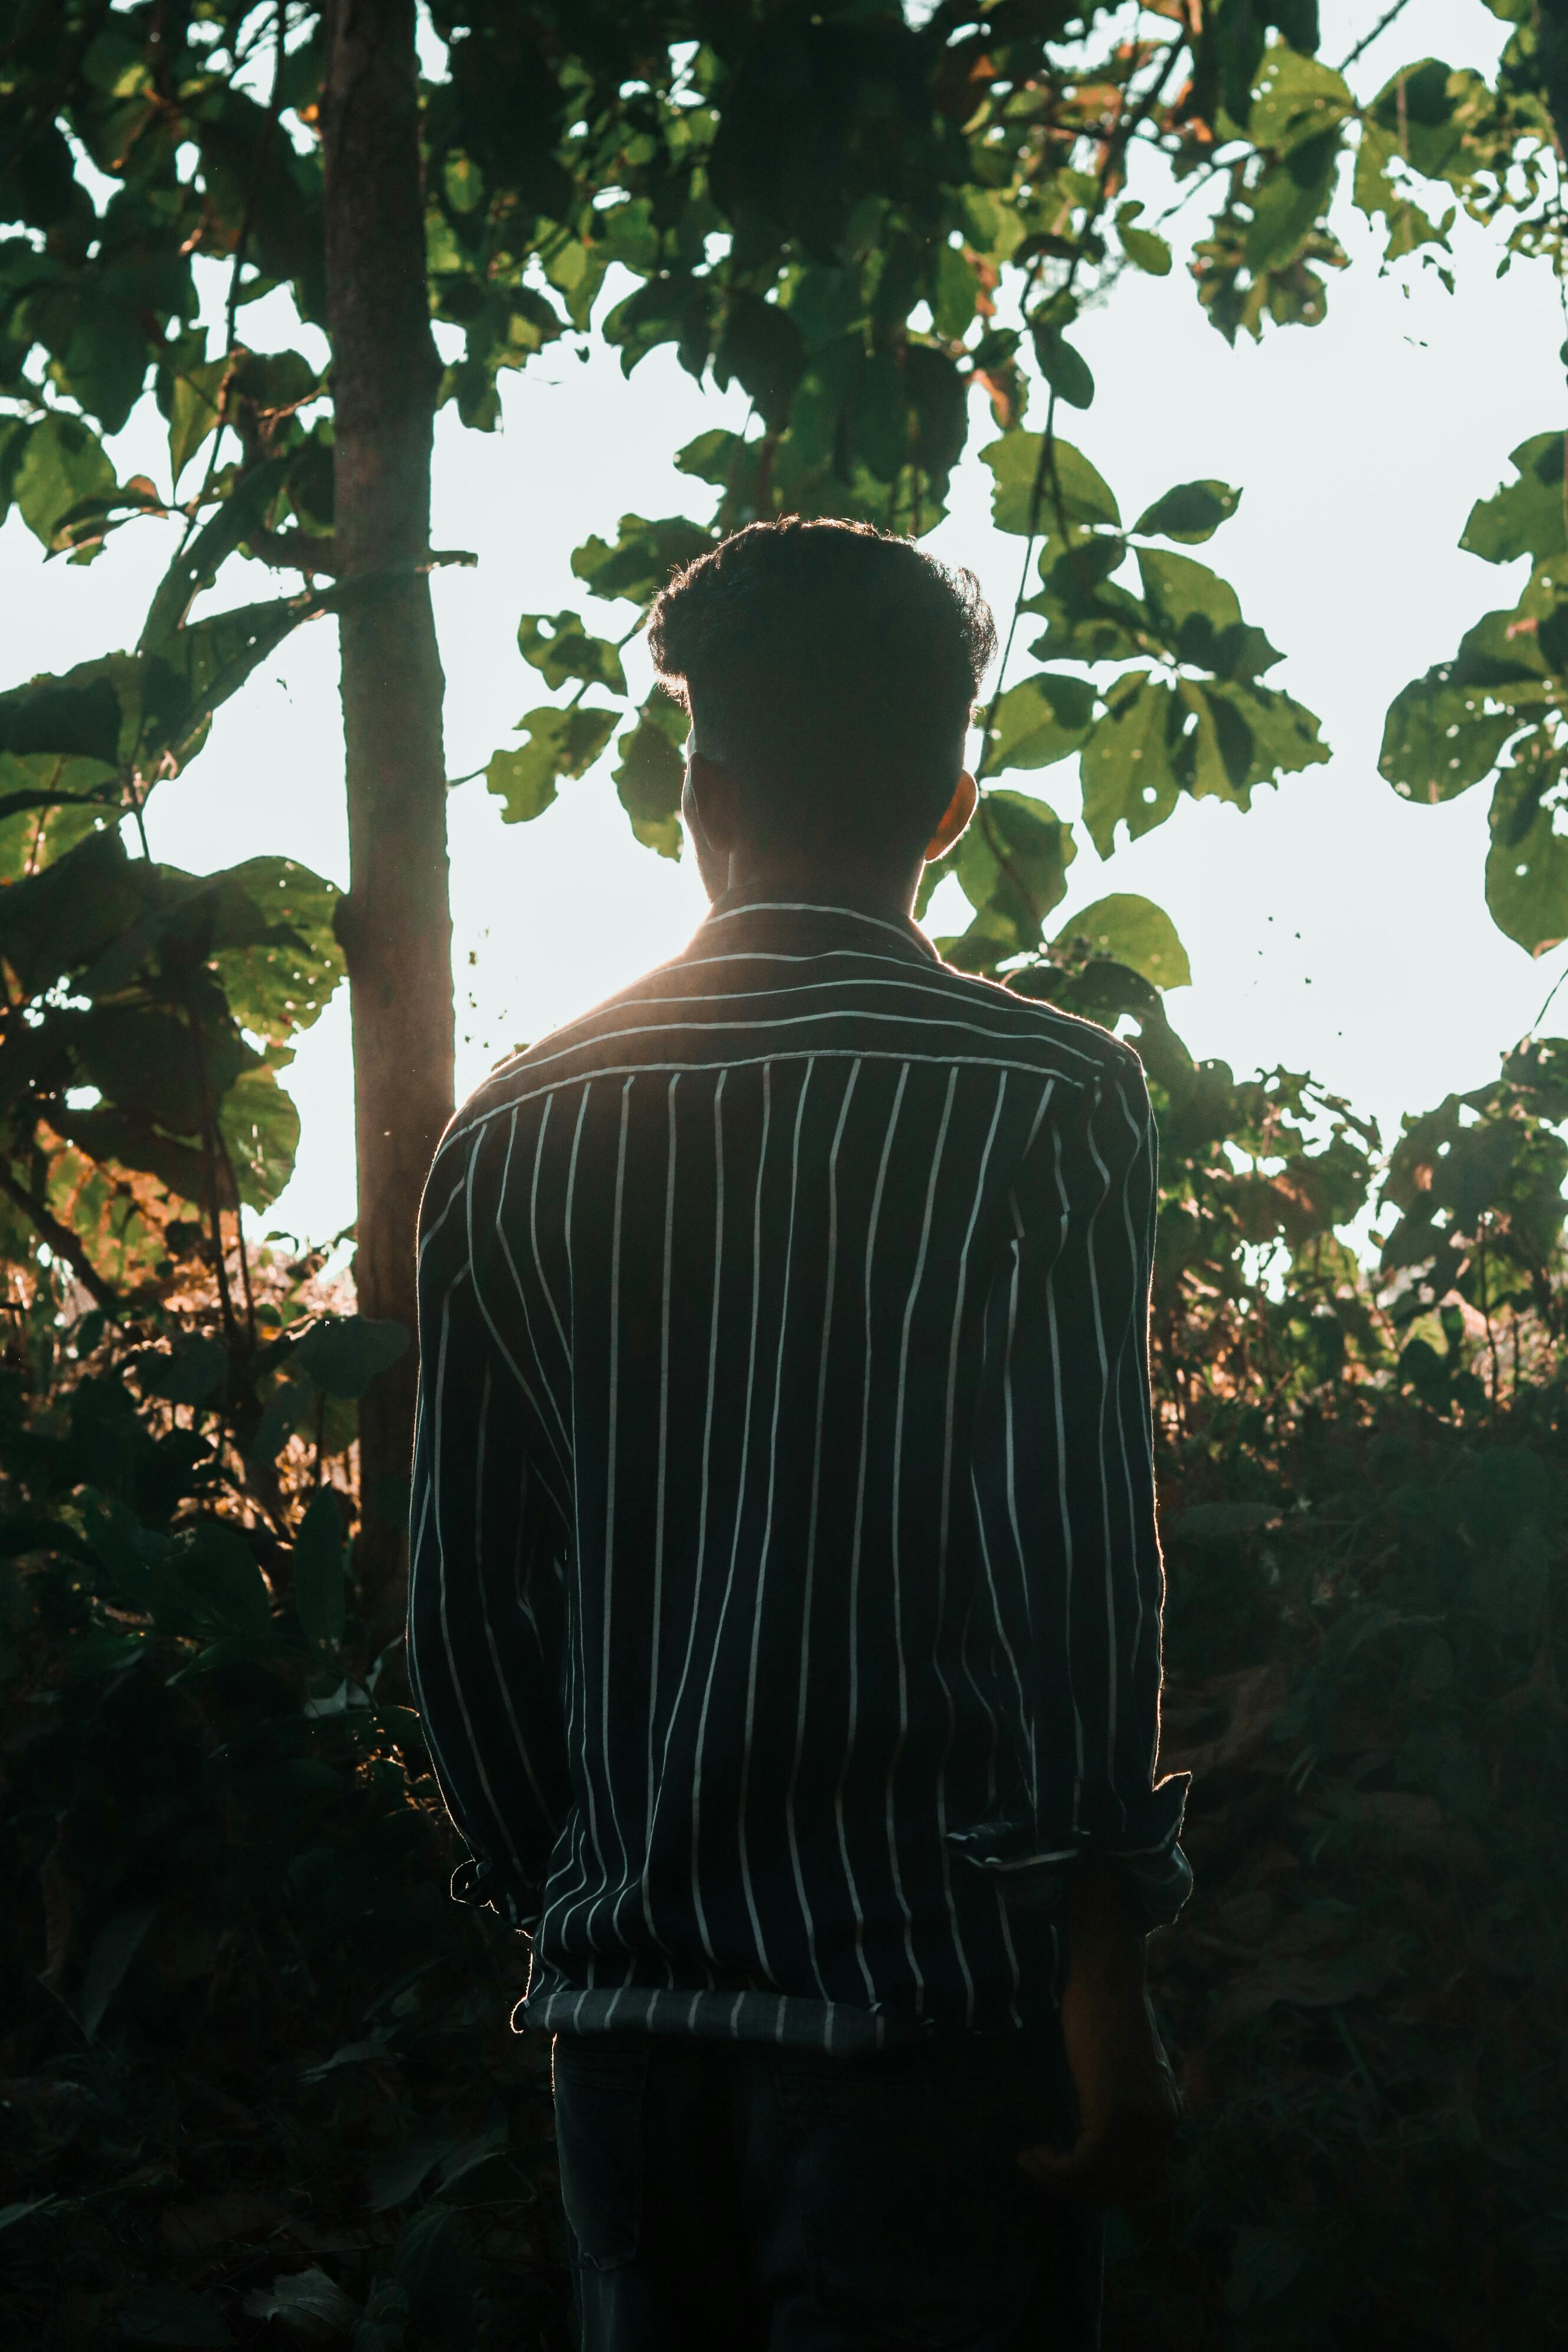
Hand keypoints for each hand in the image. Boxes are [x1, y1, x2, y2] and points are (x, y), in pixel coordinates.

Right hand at [1019, 1973, 1181, 2205]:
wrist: (1108, 1977)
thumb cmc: (1110, 2013)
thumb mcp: (1132, 2068)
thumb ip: (1130, 2104)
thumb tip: (1106, 2142)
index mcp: (1168, 2116)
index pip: (1144, 2183)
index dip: (1103, 2190)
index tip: (1071, 2177)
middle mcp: (1162, 2125)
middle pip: (1121, 2188)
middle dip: (1079, 2190)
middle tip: (1045, 2172)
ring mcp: (1139, 2120)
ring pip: (1099, 2180)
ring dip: (1058, 2181)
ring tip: (1032, 2161)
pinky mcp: (1112, 2111)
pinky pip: (1083, 2164)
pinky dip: (1054, 2168)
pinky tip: (1033, 2152)